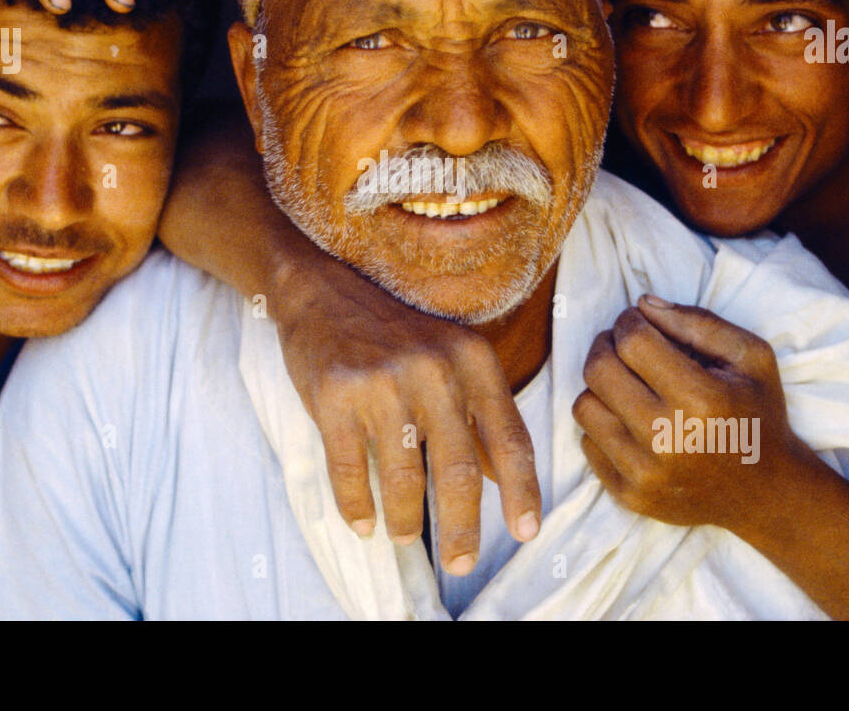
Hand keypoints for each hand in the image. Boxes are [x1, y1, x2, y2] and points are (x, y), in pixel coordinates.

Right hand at [273, 258, 540, 574]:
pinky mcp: (334, 394)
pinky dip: (357, 506)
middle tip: (462, 561)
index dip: (521, 490)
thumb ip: (478, 411)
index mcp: (471, 358)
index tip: (527, 532)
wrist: (321, 288)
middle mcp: (432, 368)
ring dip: (406, 519)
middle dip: (462, 526)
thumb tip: (500, 476)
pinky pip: (349, 469)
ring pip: (402, 477)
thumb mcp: (449, 357)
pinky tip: (363, 523)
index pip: (507, 436)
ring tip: (407, 537)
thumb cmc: (392, 331)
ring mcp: (382, 380)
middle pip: (457, 468)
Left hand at [574, 296, 811, 529]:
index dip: (628, 321)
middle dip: (606, 345)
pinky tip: (633, 422)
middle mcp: (667, 439)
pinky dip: (605, 425)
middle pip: (598, 369)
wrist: (765, 493)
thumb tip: (642, 305)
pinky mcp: (629, 495)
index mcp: (700, 399)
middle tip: (624, 345)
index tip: (638, 321)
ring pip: (584, 405)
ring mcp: (643, 473)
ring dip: (601, 387)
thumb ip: (697, 322)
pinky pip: (587, 442)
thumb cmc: (757, 414)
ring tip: (629, 384)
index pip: (631, 341)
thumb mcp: (750, 357)